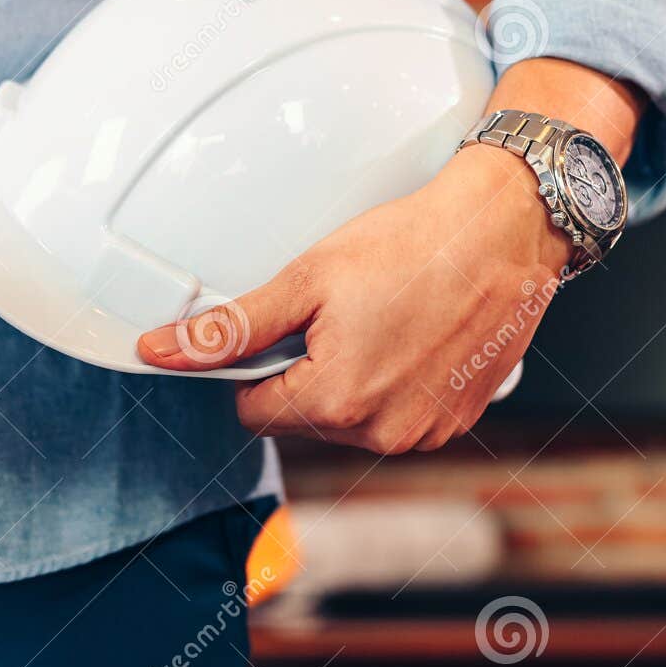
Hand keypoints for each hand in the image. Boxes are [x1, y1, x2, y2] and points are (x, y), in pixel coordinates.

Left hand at [136, 142, 571, 453]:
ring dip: (352, 382)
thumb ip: (230, 328)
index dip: (258, 365)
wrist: (504, 233)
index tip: (287, 325)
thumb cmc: (413, 245)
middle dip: (307, 373)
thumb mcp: (308, 278)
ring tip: (383, 320)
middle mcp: (381, 433)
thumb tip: (160, 353)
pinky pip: (400, 417)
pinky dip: (396, 384)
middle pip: (303, 419)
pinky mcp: (456, 422)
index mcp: (334, 403)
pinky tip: (414, 335)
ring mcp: (424, 433)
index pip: (253, 412)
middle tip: (341, 312)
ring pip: (351, 422)